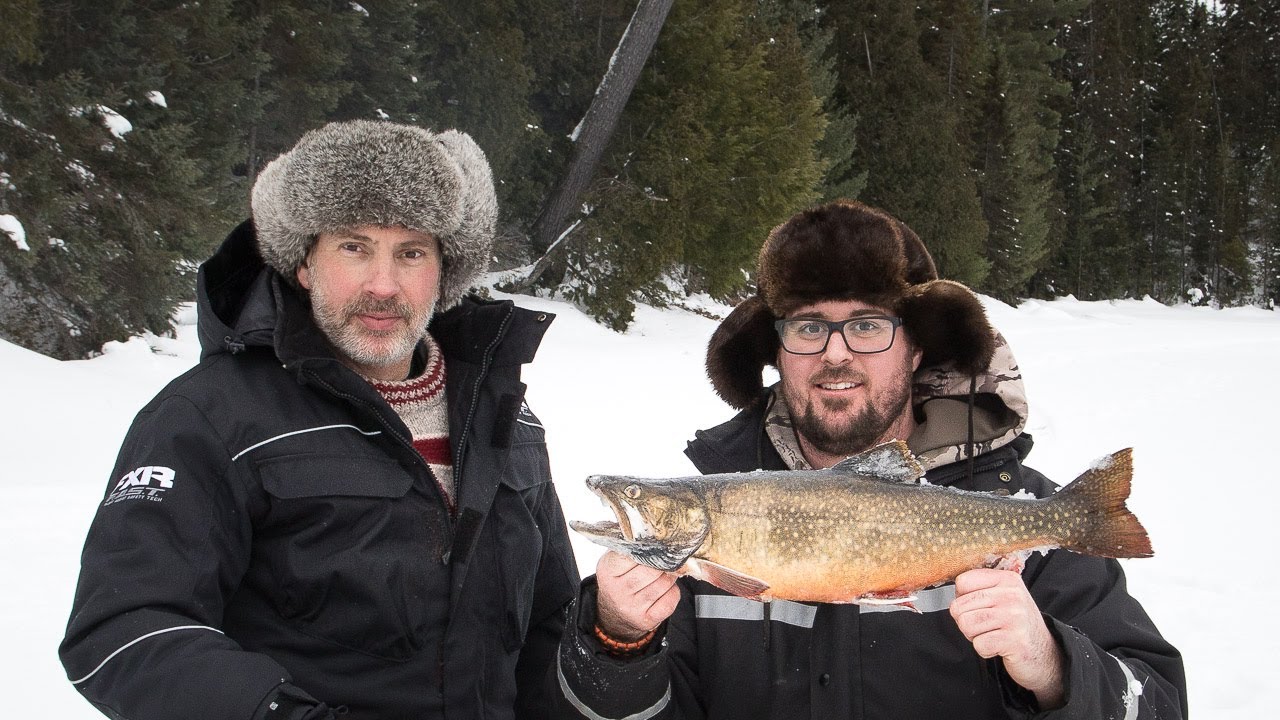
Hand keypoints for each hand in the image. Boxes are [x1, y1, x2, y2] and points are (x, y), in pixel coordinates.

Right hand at [594, 551, 680, 640]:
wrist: (614, 615)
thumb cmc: (619, 581)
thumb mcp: (614, 561)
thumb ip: (629, 547)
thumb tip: (653, 532)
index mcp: (607, 571)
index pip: (632, 553)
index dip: (648, 547)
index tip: (655, 544)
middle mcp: (617, 591)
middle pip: (651, 569)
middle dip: (663, 562)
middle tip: (666, 558)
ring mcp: (632, 608)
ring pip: (664, 583)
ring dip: (670, 575)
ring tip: (665, 572)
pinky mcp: (647, 620)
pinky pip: (671, 598)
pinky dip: (673, 591)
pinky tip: (665, 589)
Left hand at [950, 568, 1065, 709]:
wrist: (1045, 654)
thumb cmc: (1017, 625)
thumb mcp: (1004, 597)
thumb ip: (981, 589)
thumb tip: (953, 592)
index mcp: (1007, 579)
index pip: (963, 582)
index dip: (962, 599)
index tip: (978, 608)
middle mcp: (1012, 595)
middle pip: (959, 606)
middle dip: (966, 622)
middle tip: (987, 627)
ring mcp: (1015, 617)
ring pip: (966, 625)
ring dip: (975, 636)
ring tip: (993, 635)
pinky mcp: (1015, 640)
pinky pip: (979, 645)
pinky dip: (985, 650)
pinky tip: (1000, 647)